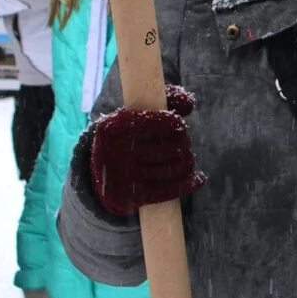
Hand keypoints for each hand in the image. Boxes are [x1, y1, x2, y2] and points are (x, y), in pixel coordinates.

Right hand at [88, 84, 203, 216]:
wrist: (98, 172)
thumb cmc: (127, 136)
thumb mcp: (137, 113)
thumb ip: (167, 99)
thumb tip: (189, 104)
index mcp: (118, 126)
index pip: (166, 123)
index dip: (177, 125)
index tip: (177, 128)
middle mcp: (118, 152)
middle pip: (174, 148)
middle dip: (184, 145)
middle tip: (183, 146)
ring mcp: (124, 176)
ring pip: (174, 168)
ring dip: (187, 164)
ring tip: (186, 160)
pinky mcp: (130, 198)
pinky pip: (169, 190)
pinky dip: (189, 184)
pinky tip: (198, 179)